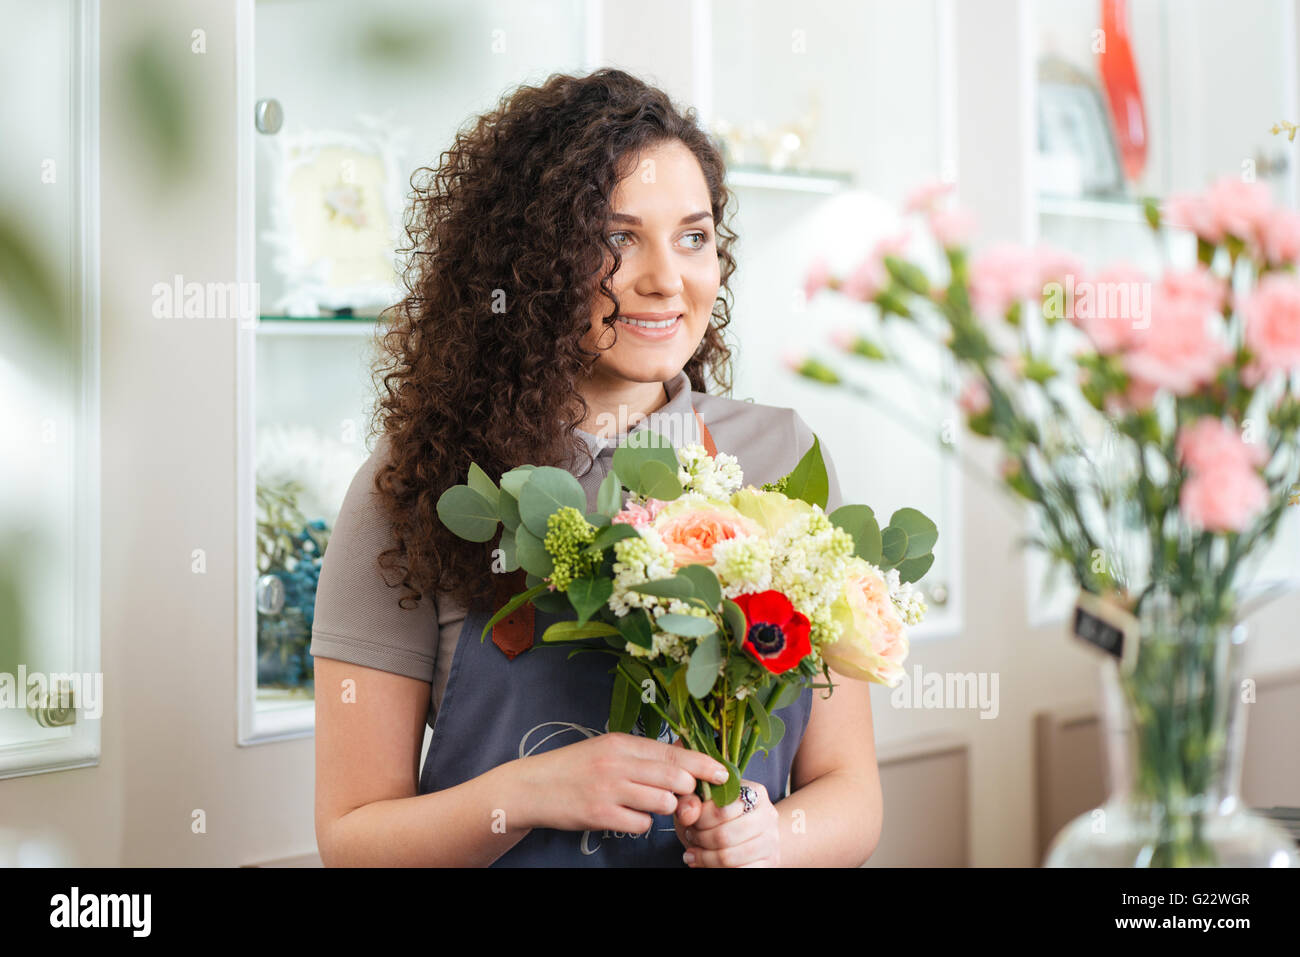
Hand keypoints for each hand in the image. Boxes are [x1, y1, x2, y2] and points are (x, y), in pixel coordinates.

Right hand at [511, 731, 730, 833]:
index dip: (703, 764)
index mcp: (622, 742)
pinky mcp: (600, 814)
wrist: (533, 787)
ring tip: (644, 803)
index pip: (674, 752)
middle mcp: (618, 763)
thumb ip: (643, 754)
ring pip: (663, 803)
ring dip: (663, 808)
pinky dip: (640, 824)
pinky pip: (641, 824)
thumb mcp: (608, 748)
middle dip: (686, 791)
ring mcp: (609, 789)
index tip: (723, 772)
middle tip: (680, 795)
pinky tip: (625, 816)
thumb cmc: (574, 767)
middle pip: (676, 778)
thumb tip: (684, 756)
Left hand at [674, 776, 780, 866]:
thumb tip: (688, 813)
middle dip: (701, 839)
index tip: (690, 822)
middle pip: (725, 835)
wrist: (744, 832)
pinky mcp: (770, 862)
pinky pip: (741, 871)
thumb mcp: (702, 802)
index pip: (722, 809)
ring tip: (694, 853)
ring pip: (730, 857)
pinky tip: (707, 864)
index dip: (700, 820)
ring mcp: (771, 841)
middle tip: (690, 837)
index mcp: (754, 793)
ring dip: (705, 857)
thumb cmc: (718, 815)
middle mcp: (768, 815)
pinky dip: (718, 869)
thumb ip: (690, 801)